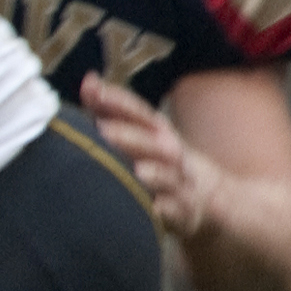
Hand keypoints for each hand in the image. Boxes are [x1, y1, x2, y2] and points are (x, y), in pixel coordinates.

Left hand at [82, 74, 217, 239]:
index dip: (117, 99)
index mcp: (157, 130)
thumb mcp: (139, 132)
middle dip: (129, 135)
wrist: (202, 194)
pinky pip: (175, 209)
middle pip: (152, 141)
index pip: (137, 111)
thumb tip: (88, 81)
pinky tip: (153, 208)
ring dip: (154, 173)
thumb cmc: (155, 158)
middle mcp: (170, 151)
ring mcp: (180, 180)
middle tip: (103, 131)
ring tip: (137, 171)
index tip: (92, 90)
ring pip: (167, 175)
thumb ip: (110, 110)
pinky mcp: (184, 209)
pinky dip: (165, 208)